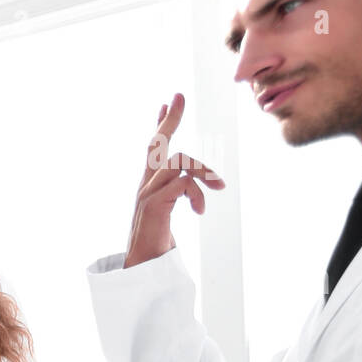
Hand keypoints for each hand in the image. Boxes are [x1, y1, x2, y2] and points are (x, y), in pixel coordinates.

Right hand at [125, 93, 226, 267]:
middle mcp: (145, 183)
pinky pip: (182, 183)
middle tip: (178, 97)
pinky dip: (197, 194)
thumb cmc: (157, 239)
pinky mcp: (152, 203)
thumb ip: (179, 191)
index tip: (169, 101)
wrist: (143, 264)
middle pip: (158, 144)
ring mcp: (146, 192)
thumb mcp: (171, 210)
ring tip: (217, 188)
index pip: (155, 147)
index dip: (163, 123)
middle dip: (169, 120)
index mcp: (150, 182)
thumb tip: (192, 182)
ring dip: (203, 172)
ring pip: (178, 161)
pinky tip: (199, 210)